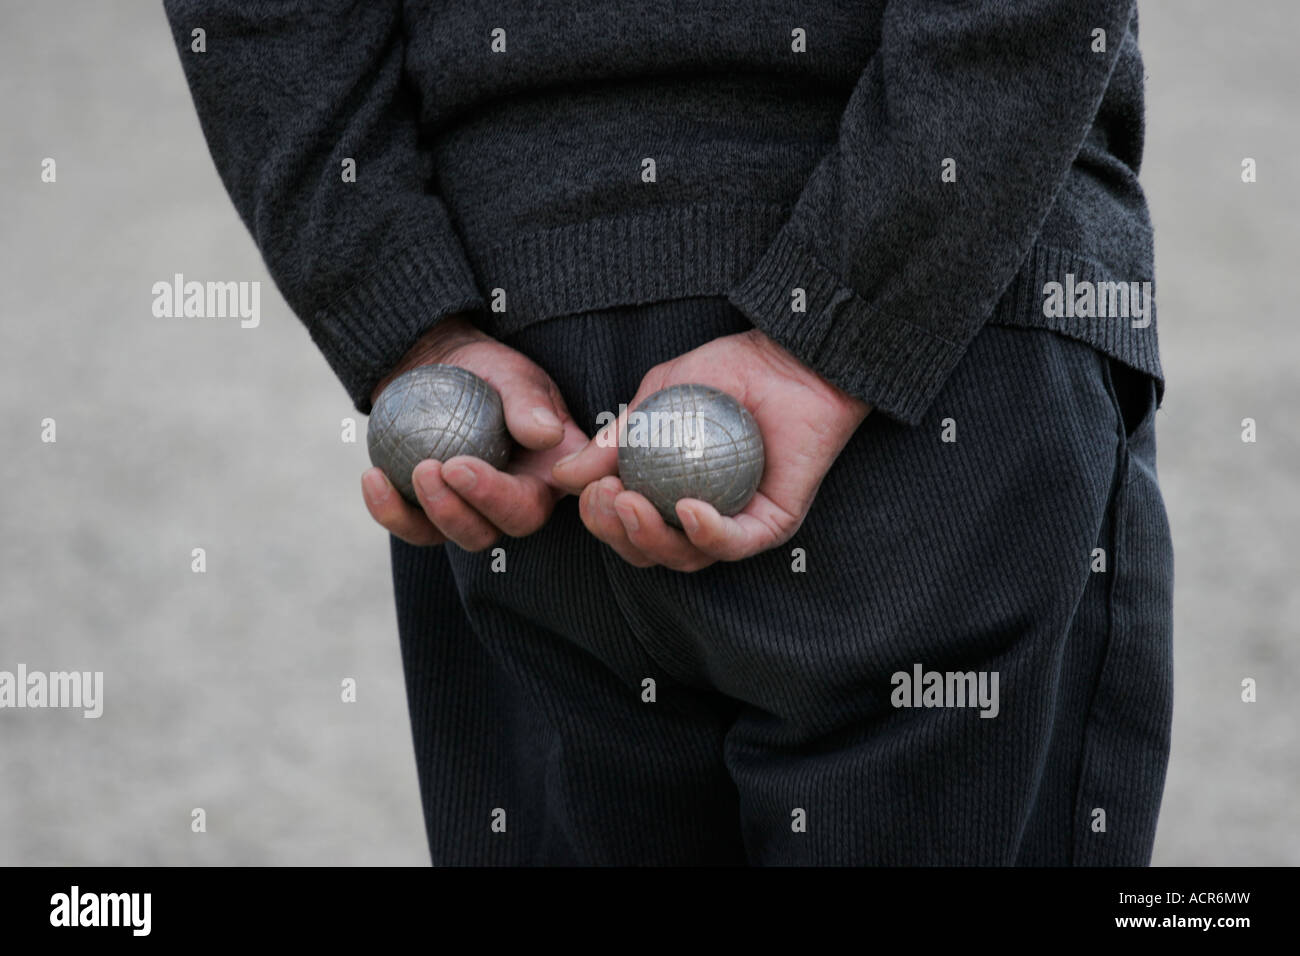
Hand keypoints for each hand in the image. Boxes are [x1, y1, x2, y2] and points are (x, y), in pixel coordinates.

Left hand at [361, 315, 586, 548]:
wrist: (430, 370)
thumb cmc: (481, 369)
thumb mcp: (508, 373)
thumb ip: (526, 402)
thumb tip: (547, 435)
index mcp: (551, 468)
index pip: (570, 489)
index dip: (555, 490)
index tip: (519, 464)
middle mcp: (523, 498)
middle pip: (517, 521)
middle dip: (483, 503)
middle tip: (449, 466)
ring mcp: (478, 513)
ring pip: (469, 536)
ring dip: (442, 512)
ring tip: (419, 469)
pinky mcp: (435, 517)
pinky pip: (416, 529)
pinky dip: (392, 512)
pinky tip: (374, 479)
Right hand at [552, 329, 869, 570]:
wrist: (791, 360)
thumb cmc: (729, 373)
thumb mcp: (656, 398)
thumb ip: (615, 438)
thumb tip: (563, 475)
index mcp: (667, 494)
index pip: (625, 524)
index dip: (600, 516)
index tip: (588, 486)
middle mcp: (699, 518)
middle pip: (649, 552)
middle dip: (618, 534)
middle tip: (608, 497)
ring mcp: (735, 526)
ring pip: (686, 557)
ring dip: (651, 537)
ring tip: (633, 503)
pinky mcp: (771, 526)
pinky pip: (733, 543)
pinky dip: (706, 533)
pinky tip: (687, 510)